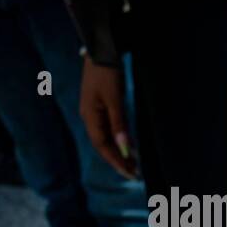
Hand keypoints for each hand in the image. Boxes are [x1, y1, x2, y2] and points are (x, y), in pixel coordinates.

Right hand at [79, 54, 137, 178]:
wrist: (102, 51)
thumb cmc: (107, 73)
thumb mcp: (115, 99)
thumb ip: (119, 123)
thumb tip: (124, 147)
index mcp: (90, 116)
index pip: (103, 146)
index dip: (116, 161)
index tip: (130, 174)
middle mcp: (91, 117)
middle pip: (104, 145)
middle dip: (119, 160)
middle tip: (135, 175)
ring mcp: (95, 112)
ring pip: (108, 138)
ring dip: (120, 152)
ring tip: (134, 166)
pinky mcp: (102, 106)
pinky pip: (111, 129)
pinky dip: (120, 140)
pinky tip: (129, 147)